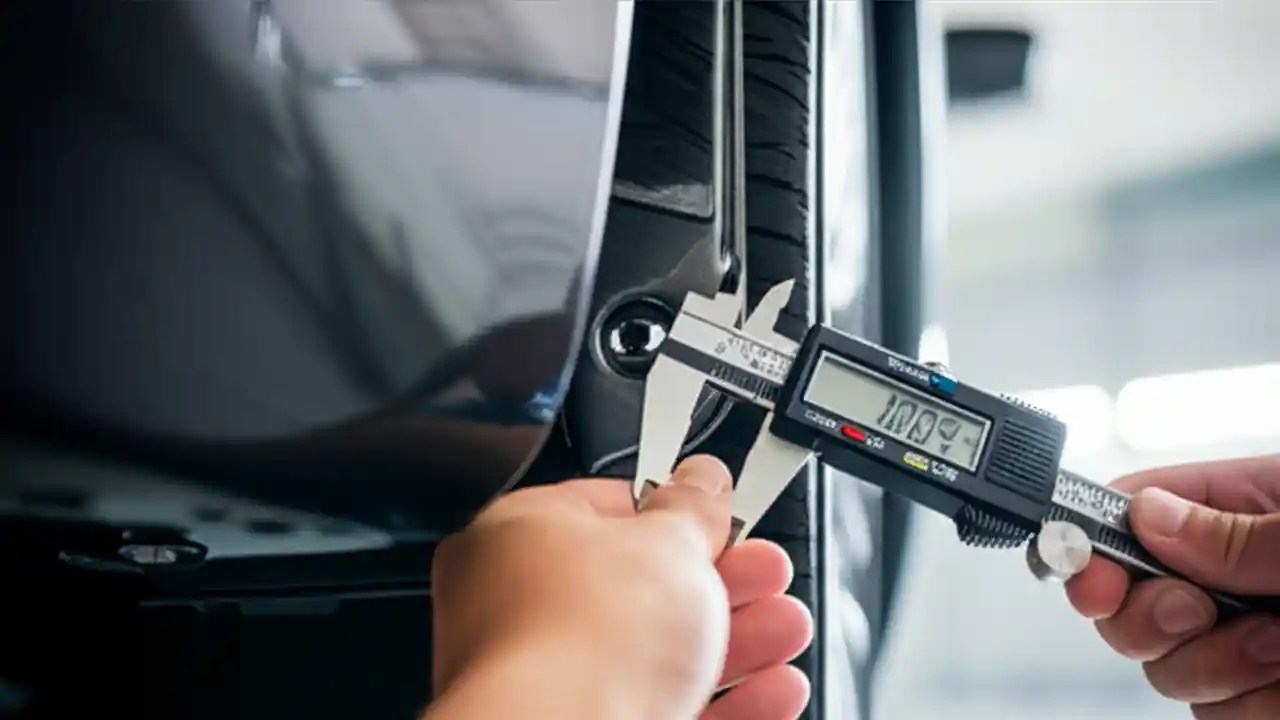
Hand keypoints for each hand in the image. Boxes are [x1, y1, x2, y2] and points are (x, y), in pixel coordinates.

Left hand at [426, 455, 813, 719]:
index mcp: (518, 539)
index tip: (726, 515)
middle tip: (768, 572)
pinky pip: (667, 707)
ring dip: (740, 641)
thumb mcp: (667, 544)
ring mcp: (550, 679)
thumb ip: (692, 508)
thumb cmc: (585, 637)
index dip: (678, 510)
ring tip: (786, 628)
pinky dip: (729, 701)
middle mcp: (522, 611)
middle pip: (642, 588)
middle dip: (726, 581)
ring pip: (659, 655)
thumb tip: (703, 478)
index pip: (606, 509)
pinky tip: (773, 689)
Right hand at [1066, 455, 1279, 718]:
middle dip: (1151, 619)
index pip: (1131, 511)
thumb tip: (1148, 516)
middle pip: (1127, 601)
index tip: (1086, 580)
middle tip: (1198, 614)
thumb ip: (1237, 533)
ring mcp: (1245, 637)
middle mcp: (1232, 574)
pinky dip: (1254, 707)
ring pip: (1169, 669)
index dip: (1090, 542)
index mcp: (1244, 507)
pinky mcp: (1260, 691)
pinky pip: (1218, 714)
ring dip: (1221, 669)